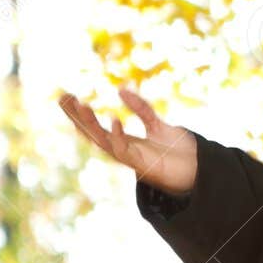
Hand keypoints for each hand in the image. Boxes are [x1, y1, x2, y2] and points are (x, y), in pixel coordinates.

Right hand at [58, 87, 198, 194]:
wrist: (199, 172)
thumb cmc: (177, 152)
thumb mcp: (157, 124)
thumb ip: (141, 109)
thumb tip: (120, 90)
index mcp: (124, 143)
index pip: (95, 127)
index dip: (80, 114)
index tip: (66, 96)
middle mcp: (123, 151)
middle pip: (92, 133)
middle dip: (76, 116)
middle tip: (62, 97)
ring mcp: (131, 158)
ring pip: (103, 141)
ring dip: (90, 124)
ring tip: (80, 105)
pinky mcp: (142, 165)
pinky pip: (125, 151)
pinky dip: (118, 136)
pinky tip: (114, 120)